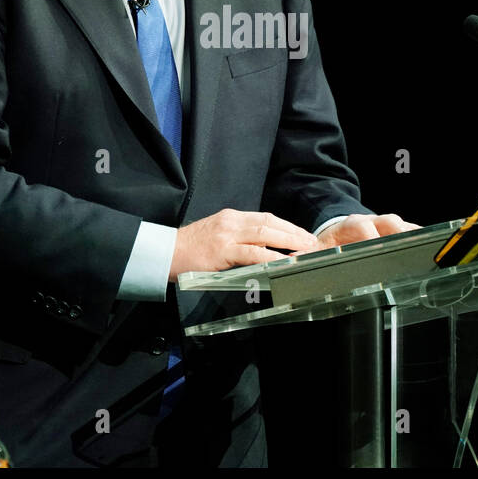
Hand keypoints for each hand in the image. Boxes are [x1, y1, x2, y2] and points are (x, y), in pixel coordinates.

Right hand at [171, 209, 319, 278]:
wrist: (166, 252)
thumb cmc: (190, 248)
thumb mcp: (217, 235)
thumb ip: (238, 238)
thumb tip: (263, 249)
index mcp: (232, 216)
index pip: (266, 218)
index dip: (287, 226)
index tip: (302, 234)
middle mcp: (232, 221)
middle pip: (270, 223)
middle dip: (293, 232)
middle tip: (311, 242)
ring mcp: (227, 235)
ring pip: (264, 234)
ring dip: (288, 241)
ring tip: (304, 250)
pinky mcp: (222, 251)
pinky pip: (252, 253)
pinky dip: (271, 257)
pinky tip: (283, 262)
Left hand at [311, 213, 420, 249]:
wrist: (338, 230)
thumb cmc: (330, 242)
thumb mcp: (317, 249)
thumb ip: (305, 256)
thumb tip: (292, 262)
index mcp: (352, 224)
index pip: (363, 227)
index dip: (369, 237)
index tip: (373, 246)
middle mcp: (371, 221)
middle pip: (390, 222)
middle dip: (398, 234)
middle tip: (406, 250)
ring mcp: (384, 225)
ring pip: (403, 225)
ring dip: (412, 236)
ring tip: (424, 250)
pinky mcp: (395, 231)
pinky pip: (411, 231)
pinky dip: (419, 238)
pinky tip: (429, 248)